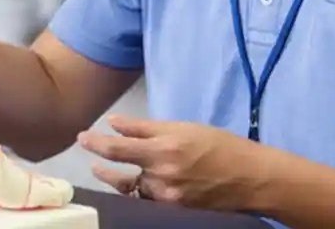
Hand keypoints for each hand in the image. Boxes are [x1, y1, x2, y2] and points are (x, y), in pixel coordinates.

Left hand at [78, 115, 271, 211]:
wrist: (252, 179)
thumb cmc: (220, 146)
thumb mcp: (184, 127)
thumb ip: (146, 127)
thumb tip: (114, 123)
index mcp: (164, 149)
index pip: (118, 148)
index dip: (95, 144)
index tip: (81, 138)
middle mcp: (162, 176)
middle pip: (122, 173)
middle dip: (103, 166)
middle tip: (92, 160)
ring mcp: (168, 197)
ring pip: (134, 189)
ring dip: (120, 180)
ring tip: (107, 172)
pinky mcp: (175, 211)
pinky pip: (147, 201)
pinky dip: (138, 193)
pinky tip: (135, 186)